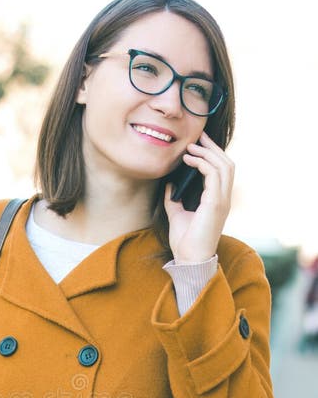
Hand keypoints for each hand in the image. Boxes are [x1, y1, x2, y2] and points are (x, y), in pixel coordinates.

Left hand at [164, 131, 234, 263]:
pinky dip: (202, 163)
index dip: (212, 155)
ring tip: (191, 147)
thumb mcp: (177, 215)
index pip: (222, 171)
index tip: (198, 144)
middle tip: (198, 136)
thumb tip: (170, 185)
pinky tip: (188, 160)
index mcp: (218, 201)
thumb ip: (174, 199)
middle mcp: (224, 199)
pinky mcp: (215, 204)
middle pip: (227, 164)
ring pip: (224, 166)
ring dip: (208, 153)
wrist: (189, 260)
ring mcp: (222, 201)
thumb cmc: (185, 242)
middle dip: (213, 148)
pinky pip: (214, 175)